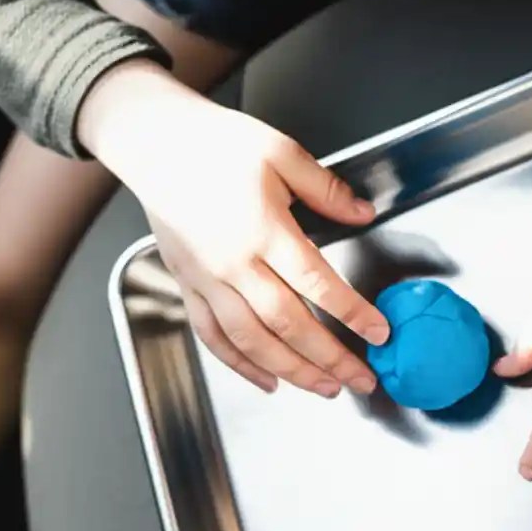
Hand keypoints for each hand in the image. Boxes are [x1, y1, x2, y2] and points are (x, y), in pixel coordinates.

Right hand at [79, 61, 387, 397]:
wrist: (152, 142)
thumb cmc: (214, 143)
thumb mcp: (281, 151)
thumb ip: (326, 189)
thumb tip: (364, 213)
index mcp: (263, 227)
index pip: (318, 283)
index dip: (352, 313)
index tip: (379, 333)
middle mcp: (233, 262)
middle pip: (288, 324)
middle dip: (330, 358)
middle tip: (362, 378)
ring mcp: (207, 279)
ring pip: (252, 340)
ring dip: (293, 371)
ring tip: (326, 388)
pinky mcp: (187, 286)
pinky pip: (213, 336)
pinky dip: (241, 365)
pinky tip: (269, 380)